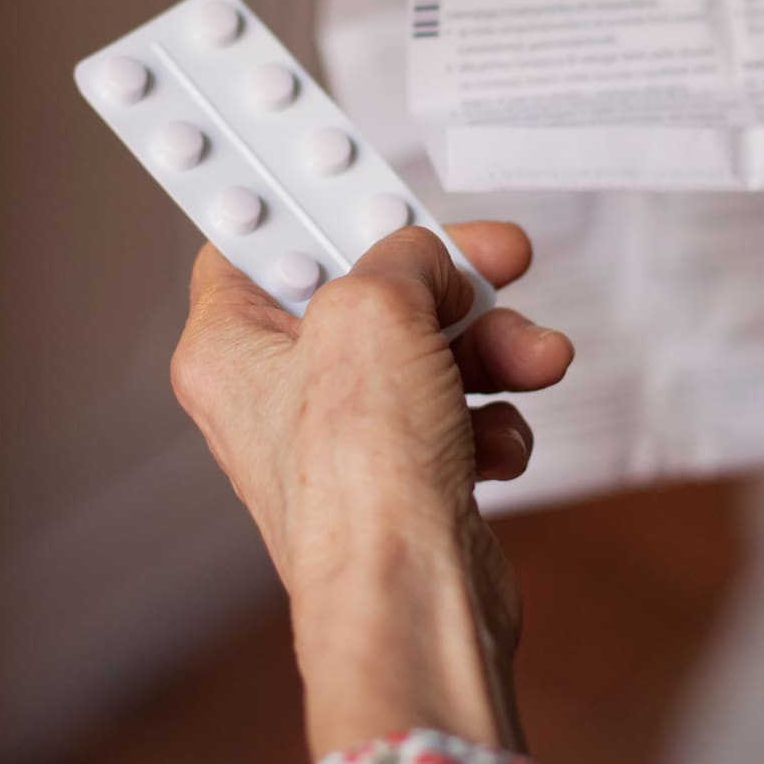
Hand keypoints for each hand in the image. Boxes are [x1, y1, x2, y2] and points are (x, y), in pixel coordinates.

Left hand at [171, 222, 572, 757]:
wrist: (415, 601)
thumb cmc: (362, 476)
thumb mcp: (374, 310)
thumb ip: (399, 256)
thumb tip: (424, 255)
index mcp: (229, 348)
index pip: (255, 238)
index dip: (311, 197)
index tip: (356, 162)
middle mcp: (277, 395)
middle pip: (368, 291)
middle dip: (448, 280)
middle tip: (500, 253)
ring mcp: (345, 440)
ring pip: (429, 352)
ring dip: (492, 347)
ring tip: (535, 359)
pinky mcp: (405, 478)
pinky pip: (460, 416)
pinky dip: (493, 419)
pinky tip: (501, 443)